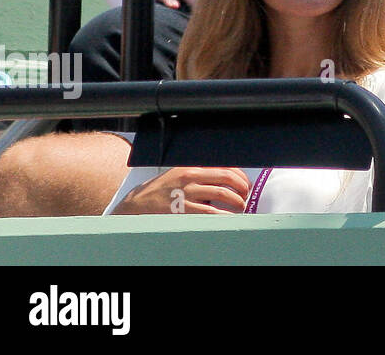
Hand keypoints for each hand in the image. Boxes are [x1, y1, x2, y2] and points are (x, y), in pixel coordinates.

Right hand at [113, 166, 250, 214]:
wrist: (138, 203)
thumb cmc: (162, 189)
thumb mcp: (181, 174)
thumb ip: (201, 174)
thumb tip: (227, 178)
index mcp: (192, 167)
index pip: (225, 167)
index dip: (240, 176)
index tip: (246, 184)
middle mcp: (191, 178)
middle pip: (226, 179)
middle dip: (242, 188)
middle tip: (246, 195)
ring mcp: (187, 195)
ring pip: (222, 195)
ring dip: (236, 202)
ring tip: (240, 207)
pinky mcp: (183, 211)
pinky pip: (210, 213)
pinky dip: (224, 215)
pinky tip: (229, 217)